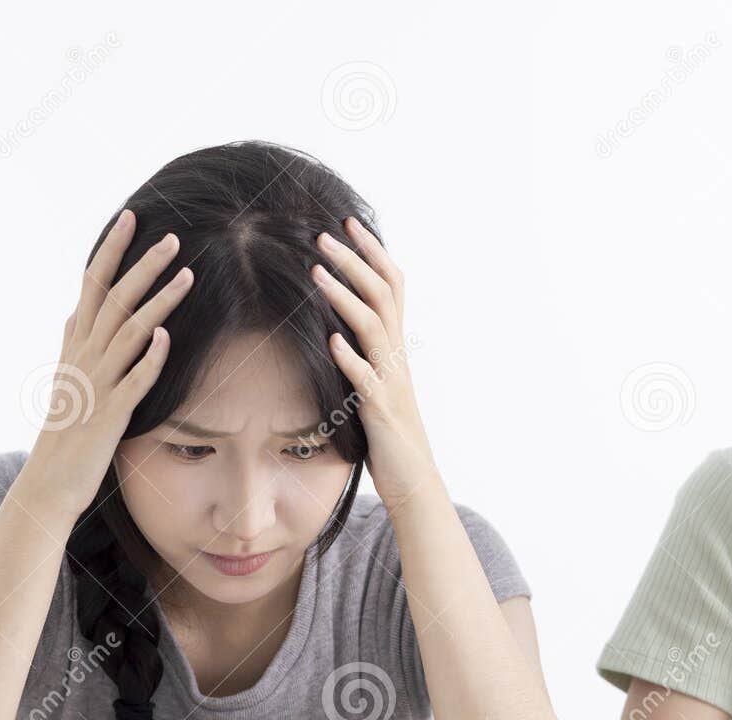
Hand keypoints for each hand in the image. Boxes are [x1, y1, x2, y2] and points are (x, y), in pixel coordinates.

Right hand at [19, 210, 194, 519]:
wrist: (50, 481)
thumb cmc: (65, 429)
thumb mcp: (66, 378)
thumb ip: (72, 343)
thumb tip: (75, 310)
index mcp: (75, 344)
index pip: (92, 285)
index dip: (110, 251)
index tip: (129, 217)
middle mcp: (84, 357)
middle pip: (113, 300)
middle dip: (142, 265)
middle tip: (172, 237)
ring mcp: (97, 384)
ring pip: (129, 333)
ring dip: (159, 302)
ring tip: (188, 275)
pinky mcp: (111, 414)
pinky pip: (133, 381)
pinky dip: (149, 358)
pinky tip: (167, 337)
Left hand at [311, 218, 439, 508]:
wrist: (415, 485)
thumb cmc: (389, 438)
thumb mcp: (376, 386)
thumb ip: (364, 355)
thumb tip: (337, 326)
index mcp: (396, 349)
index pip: (392, 287)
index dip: (373, 252)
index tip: (347, 222)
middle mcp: (398, 359)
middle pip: (383, 295)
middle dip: (353, 261)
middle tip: (322, 233)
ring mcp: (392, 384)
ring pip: (373, 328)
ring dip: (344, 296)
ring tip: (315, 271)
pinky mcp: (381, 413)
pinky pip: (367, 380)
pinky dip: (351, 358)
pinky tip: (330, 340)